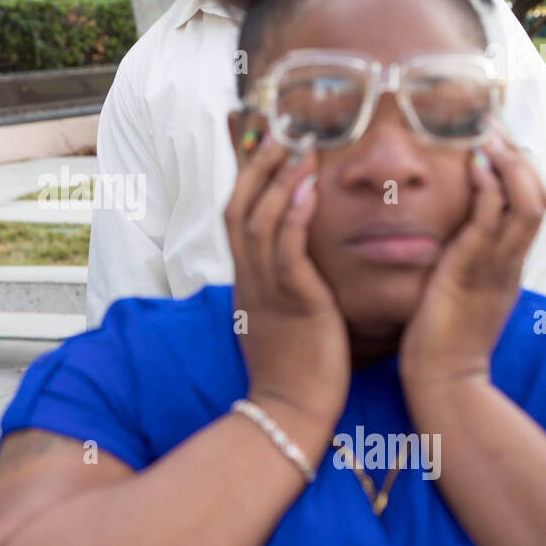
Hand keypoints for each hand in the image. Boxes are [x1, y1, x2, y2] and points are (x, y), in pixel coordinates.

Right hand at [226, 138, 349, 428]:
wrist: (290, 415)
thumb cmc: (296, 372)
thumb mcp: (283, 321)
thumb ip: (285, 289)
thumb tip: (299, 267)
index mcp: (247, 283)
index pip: (237, 218)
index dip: (246, 178)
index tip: (261, 143)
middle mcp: (249, 280)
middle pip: (238, 208)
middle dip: (256, 166)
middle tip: (278, 130)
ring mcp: (266, 290)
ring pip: (257, 221)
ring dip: (276, 179)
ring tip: (298, 145)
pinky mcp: (292, 303)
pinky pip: (285, 250)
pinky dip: (293, 214)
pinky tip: (308, 186)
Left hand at [399, 131, 545, 400]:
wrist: (443, 385)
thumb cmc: (440, 348)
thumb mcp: (458, 301)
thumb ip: (459, 274)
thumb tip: (444, 252)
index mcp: (507, 270)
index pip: (531, 211)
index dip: (521, 175)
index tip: (500, 146)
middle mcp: (509, 265)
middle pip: (540, 199)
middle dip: (521, 160)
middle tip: (497, 130)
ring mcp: (495, 268)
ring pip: (526, 204)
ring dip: (510, 165)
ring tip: (490, 137)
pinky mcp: (471, 273)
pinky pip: (490, 221)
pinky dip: (488, 189)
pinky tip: (474, 164)